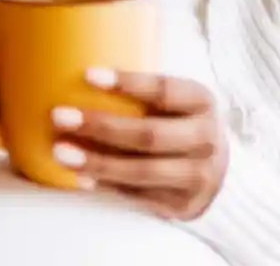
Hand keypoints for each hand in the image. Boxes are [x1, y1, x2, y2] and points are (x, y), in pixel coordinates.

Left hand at [50, 70, 228, 219]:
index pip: (164, 90)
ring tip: (61, 152)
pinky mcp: (183, 204)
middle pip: (149, 134)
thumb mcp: (177, 101)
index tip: (88, 75)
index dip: (128, 83)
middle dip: (101, 126)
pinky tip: (79, 176)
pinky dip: (106, 185)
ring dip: (97, 162)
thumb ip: (143, 93)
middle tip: (60, 116)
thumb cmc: (181, 124)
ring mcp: (198, 175)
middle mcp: (206, 138)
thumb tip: (82, 78)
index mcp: (202, 102)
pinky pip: (138, 195)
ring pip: (141, 171)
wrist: (219, 171)